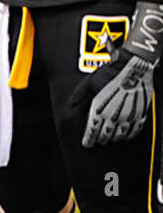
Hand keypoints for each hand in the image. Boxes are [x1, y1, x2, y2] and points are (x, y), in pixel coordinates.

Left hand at [68, 1, 162, 146]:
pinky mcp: (140, 114)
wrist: (134, 67)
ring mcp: (128, 116)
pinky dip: (128, 135)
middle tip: (96, 141)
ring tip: (108, 138)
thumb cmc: (111, 72)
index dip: (88, 139)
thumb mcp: (89, 82)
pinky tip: (124, 134)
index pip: (92, 130)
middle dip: (99, 139)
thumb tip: (71, 105)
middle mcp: (113, 115)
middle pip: (105, 135)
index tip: (86, 144)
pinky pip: (134, 130)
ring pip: (120, 135)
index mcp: (99, 109)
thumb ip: (79, 95)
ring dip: (113, 138)